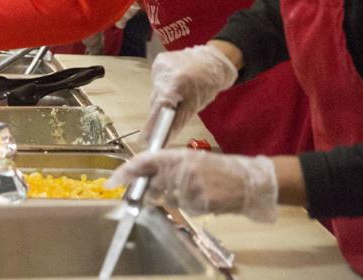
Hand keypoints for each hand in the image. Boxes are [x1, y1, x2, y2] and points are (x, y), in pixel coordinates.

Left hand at [109, 150, 277, 221]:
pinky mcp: (200, 203)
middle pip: (153, 185)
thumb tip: (146, 178)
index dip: (125, 172)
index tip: (112, 181)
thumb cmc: (221, 168)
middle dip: (155, 189)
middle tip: (175, 186)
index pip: (143, 161)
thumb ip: (169, 166)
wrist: (250, 180)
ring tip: (199, 188)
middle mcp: (181, 170)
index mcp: (178, 155)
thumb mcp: (193, 159)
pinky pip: (185, 208)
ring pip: (169, 198)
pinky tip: (206, 197)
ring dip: (178, 197)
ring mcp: (191, 187)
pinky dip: (192, 205)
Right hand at [145, 44, 238, 141]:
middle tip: (155, 129)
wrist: (213, 60)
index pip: (159, 107)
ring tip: (168, 106)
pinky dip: (162, 88)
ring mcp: (160, 65)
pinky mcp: (159, 61)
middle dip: (156, 114)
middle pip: (155, 99)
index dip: (151, 124)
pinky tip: (171, 90)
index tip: (146, 137)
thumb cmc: (208, 83)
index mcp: (176, 83)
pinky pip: (157, 81)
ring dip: (160, 100)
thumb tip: (167, 136)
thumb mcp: (195, 104)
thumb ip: (179, 120)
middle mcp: (165, 72)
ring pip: (155, 90)